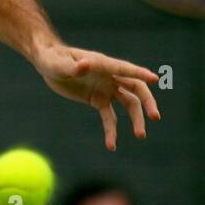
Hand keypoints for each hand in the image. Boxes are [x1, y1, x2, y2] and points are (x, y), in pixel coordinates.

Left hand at [32, 44, 160, 150]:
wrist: (48, 64)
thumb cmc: (54, 59)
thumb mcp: (60, 64)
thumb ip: (73, 67)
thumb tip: (86, 64)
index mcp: (103, 64)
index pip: (125, 69)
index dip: (140, 73)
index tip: (156, 79)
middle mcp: (110, 76)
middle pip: (136, 88)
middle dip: (147, 102)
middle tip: (155, 117)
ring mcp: (106, 88)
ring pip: (129, 104)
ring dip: (136, 119)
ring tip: (140, 135)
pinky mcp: (98, 100)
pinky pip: (110, 116)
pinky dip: (112, 130)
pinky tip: (111, 145)